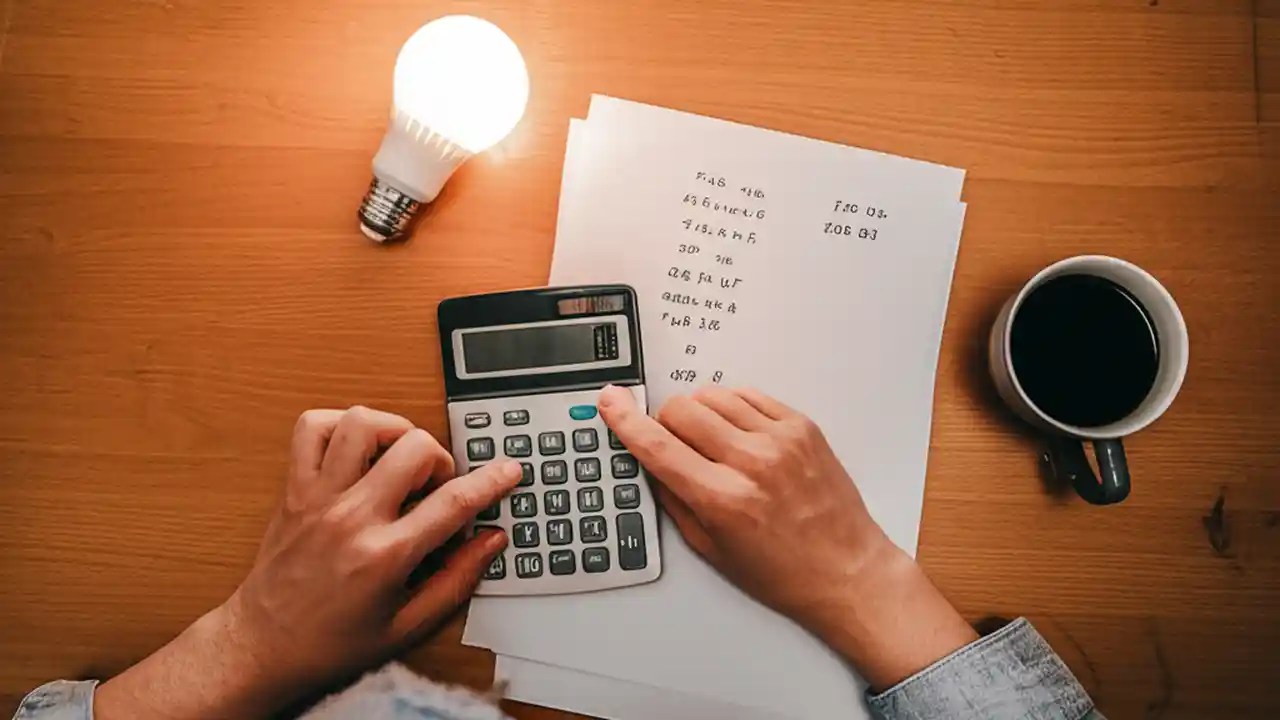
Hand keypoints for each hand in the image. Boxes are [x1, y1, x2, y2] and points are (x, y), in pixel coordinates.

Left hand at [95, 407, 520, 719]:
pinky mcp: (293, 489)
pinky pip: (312, 429)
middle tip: (437, 485)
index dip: (492, 481)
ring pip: (363, 424)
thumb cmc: (330, 642)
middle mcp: (351, 518)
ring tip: (399, 457)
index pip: (454, 502)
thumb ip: (456, 580)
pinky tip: (357, 448)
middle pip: (414, 448)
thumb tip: (490, 541)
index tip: (508, 471)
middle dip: (440, 459)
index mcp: (385, 556)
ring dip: (394, 431)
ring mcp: (319, 498)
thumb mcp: (407, 626)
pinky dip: (339, 425)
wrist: (262, 645)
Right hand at [598, 385, 975, 688]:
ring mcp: (781, 440)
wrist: (847, 570)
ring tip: (710, 443)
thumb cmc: (785, 572)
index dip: (626, 419)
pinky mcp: (802, 427)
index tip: (610, 402)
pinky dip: (732, 408)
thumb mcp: (711, 549)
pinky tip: (737, 432)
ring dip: (698, 413)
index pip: (658, 445)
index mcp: (723, 500)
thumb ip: (674, 499)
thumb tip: (649, 461)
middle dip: (665, 422)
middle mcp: (752, 464)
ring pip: (713, 396)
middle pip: (681, 410)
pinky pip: (749, 395)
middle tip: (672, 443)